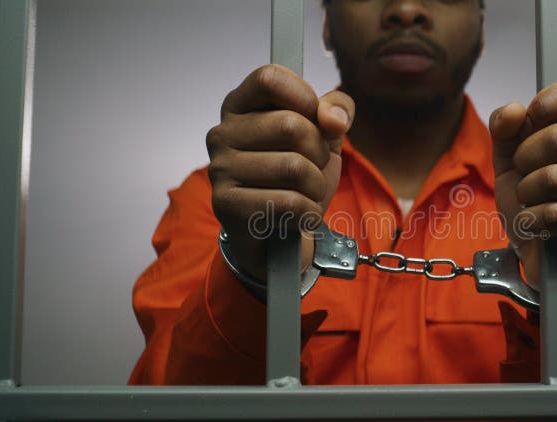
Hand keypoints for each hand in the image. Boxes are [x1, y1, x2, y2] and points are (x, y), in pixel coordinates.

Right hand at [206, 64, 354, 279]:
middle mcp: (222, 132)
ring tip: (307, 194)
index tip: (317, 120)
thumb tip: (332, 118)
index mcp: (241, 106)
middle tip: (313, 168)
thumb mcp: (324, 137)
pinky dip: (308, 212)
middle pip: (291, 125)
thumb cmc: (299, 178)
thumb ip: (336, 111)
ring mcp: (219, 168)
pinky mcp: (226, 204)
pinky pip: (289, 202)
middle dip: (319, 152)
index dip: (304, 96)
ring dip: (316, 187)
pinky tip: (299, 215)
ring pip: (294, 167)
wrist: (279, 235)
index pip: (269, 78)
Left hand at [489, 77, 556, 298]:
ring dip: (526, 195)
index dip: (549, 102)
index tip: (528, 122)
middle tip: (524, 179)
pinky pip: (555, 212)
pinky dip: (532, 221)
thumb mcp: (510, 164)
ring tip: (532, 205)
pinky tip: (538, 226)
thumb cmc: (534, 206)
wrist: (544, 261)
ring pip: (552, 177)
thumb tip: (515, 109)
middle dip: (523, 161)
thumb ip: (505, 132)